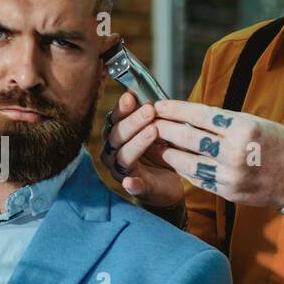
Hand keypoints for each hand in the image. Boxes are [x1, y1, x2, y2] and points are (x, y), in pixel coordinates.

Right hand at [102, 90, 185, 207]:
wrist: (170, 182)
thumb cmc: (160, 152)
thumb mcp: (155, 130)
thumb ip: (148, 116)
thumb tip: (145, 95)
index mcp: (116, 136)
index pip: (114, 120)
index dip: (121, 109)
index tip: (131, 96)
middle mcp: (113, 153)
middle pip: (116, 136)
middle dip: (133, 122)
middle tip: (149, 110)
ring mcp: (121, 171)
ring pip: (123, 157)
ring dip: (136, 144)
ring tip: (153, 131)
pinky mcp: (136, 188)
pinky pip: (131, 186)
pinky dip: (131, 184)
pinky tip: (130, 181)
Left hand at [119, 98, 283, 209]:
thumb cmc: (279, 145)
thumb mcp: (256, 123)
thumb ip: (225, 122)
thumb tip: (191, 116)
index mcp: (243, 128)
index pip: (200, 115)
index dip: (176, 110)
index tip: (159, 105)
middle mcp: (235, 152)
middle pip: (189, 138)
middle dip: (165, 129)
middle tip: (149, 123)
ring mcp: (229, 174)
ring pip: (187, 161)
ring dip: (168, 152)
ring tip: (156, 144)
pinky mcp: (226, 191)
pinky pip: (197, 178)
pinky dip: (183, 168)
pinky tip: (174, 161)